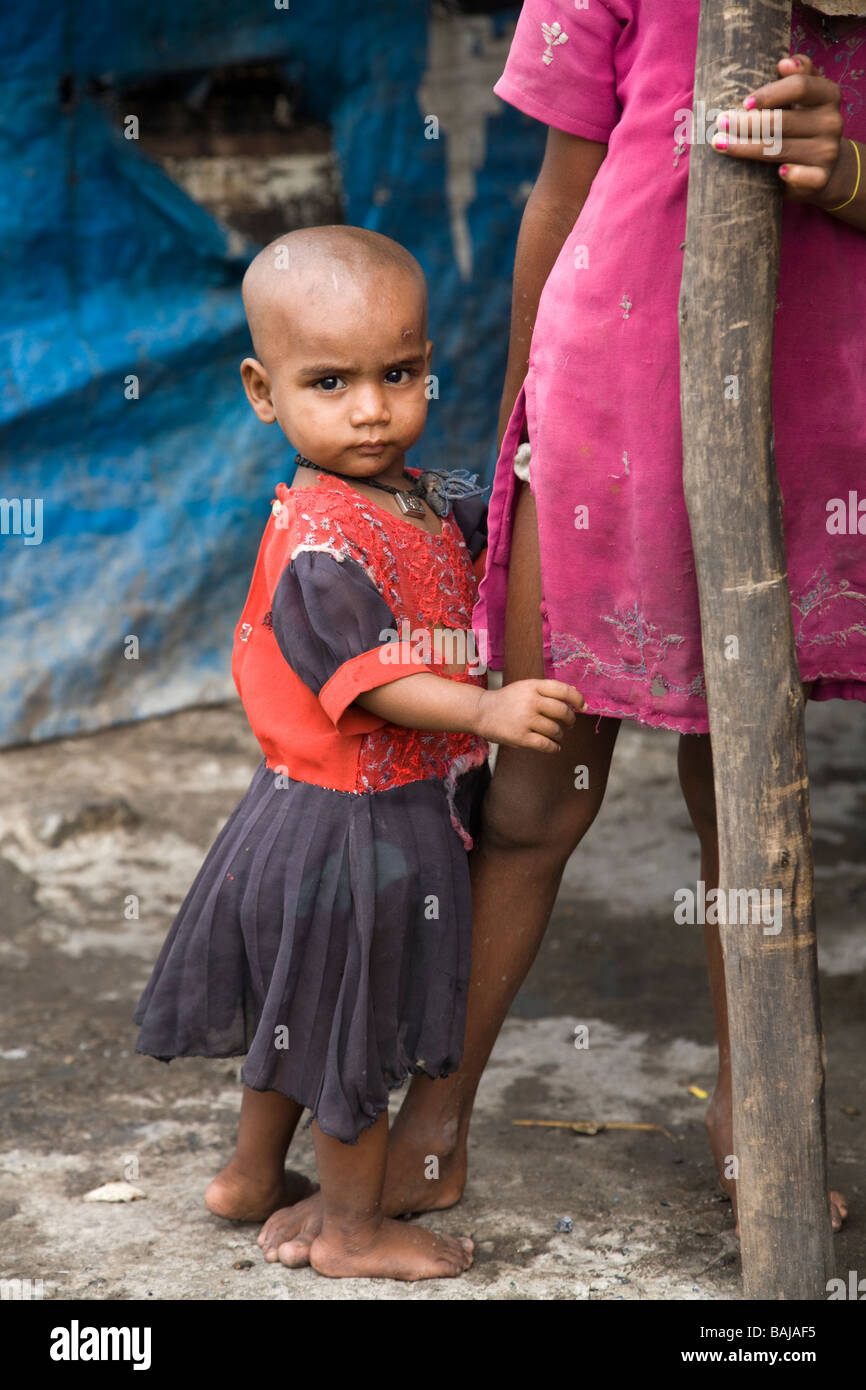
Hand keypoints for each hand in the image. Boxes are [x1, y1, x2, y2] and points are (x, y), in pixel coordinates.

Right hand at [475, 679, 584, 752]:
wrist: (481, 712)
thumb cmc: (508, 700)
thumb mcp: (526, 687)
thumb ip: (548, 689)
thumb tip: (574, 692)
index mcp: (533, 686)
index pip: (563, 691)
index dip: (578, 699)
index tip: (582, 706)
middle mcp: (530, 701)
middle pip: (563, 712)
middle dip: (571, 720)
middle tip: (570, 724)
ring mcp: (525, 720)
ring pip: (556, 730)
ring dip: (560, 735)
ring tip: (557, 735)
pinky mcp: (521, 737)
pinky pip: (546, 745)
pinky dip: (554, 747)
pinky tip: (554, 746)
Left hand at [711, 54, 848, 207]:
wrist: (825, 166)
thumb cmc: (803, 123)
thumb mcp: (806, 95)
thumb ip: (799, 74)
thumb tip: (784, 62)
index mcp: (827, 94)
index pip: (799, 87)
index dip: (770, 93)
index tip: (744, 102)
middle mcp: (831, 121)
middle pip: (783, 121)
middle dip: (746, 123)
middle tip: (720, 123)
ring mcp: (827, 151)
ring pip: (782, 149)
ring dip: (746, 148)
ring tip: (720, 144)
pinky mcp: (821, 177)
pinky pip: (806, 177)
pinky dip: (792, 175)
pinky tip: (778, 174)